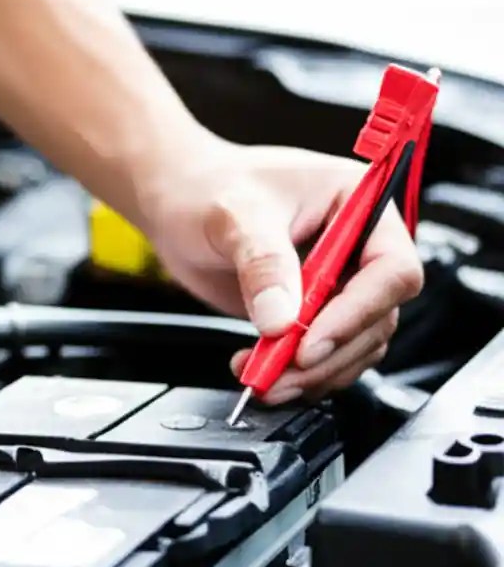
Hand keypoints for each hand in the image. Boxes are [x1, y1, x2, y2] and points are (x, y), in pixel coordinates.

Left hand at [142, 137, 423, 402]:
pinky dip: (299, 373)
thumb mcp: (235, 216)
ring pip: (356, 344)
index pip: (391, 268)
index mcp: (358, 200)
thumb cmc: (206, 187)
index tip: (309, 342)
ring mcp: (337, 280)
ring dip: (316, 372)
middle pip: (378, 316)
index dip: (357, 312)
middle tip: (281, 371)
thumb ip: (263, 265)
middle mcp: (359, 243)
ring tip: (265, 378)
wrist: (175, 202)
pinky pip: (326, 353)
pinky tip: (263, 372)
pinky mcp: (311, 310)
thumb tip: (281, 320)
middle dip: (331, 352)